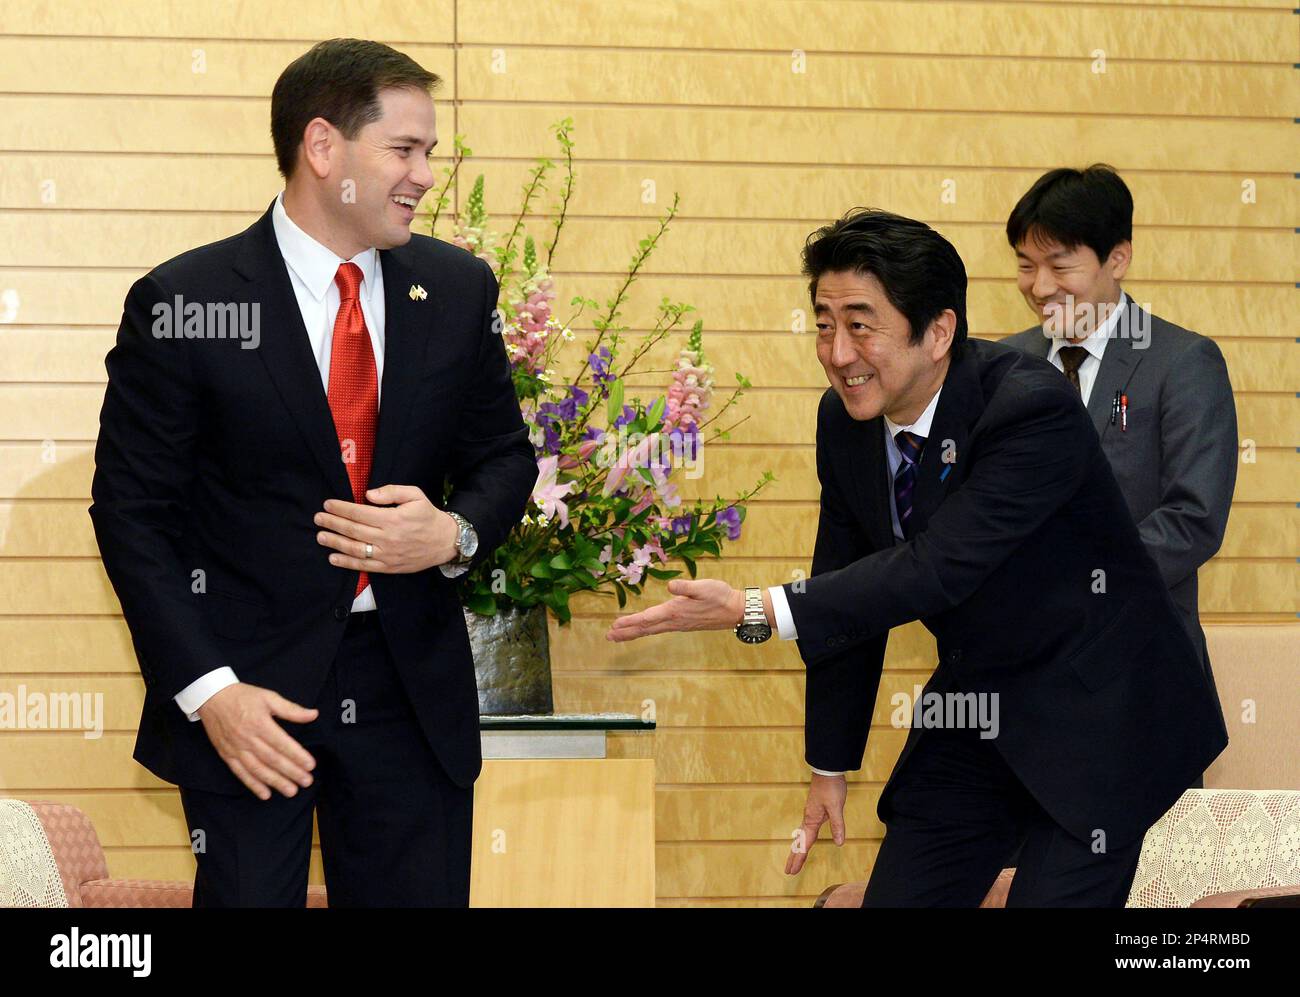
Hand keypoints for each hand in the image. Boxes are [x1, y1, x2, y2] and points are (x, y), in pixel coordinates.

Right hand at [197, 683, 318, 800]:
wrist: (211, 697)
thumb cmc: (243, 696)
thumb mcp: (269, 697)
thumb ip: (291, 709)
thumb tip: (313, 714)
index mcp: (260, 723)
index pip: (282, 744)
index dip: (297, 756)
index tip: (311, 765)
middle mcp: (248, 739)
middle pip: (272, 759)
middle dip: (291, 772)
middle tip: (307, 781)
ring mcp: (236, 749)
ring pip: (258, 769)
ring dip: (275, 782)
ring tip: (291, 791)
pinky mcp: (226, 755)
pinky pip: (240, 773)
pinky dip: (253, 785)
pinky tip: (265, 794)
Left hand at [314, 484, 458, 573]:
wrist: (446, 542)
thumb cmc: (428, 516)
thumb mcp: (415, 495)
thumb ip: (392, 491)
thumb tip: (368, 494)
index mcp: (393, 519)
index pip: (359, 512)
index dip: (341, 508)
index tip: (327, 504)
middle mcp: (388, 538)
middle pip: (353, 530)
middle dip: (332, 523)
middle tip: (318, 518)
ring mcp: (387, 555)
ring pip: (355, 549)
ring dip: (335, 542)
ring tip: (321, 536)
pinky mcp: (388, 567)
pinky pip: (364, 566)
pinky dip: (346, 563)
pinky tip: (333, 557)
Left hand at [605, 578, 749, 641]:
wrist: (736, 610)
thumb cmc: (720, 596)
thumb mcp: (704, 587)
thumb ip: (686, 587)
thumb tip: (670, 585)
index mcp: (675, 611)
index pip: (647, 618)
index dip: (629, 622)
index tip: (614, 626)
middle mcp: (674, 621)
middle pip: (645, 629)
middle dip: (626, 632)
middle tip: (608, 637)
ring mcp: (678, 625)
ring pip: (651, 630)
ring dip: (634, 633)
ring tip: (618, 636)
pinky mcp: (683, 624)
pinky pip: (659, 629)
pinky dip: (646, 630)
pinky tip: (644, 630)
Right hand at [785, 773, 847, 875]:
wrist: (827, 771)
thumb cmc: (831, 787)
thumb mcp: (836, 807)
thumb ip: (837, 825)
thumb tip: (839, 843)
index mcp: (811, 820)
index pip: (804, 844)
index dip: (799, 859)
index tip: (792, 871)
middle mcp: (808, 819)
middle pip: (799, 842)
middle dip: (794, 857)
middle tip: (788, 871)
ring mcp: (811, 815)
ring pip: (801, 836)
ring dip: (797, 849)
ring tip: (794, 860)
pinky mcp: (815, 811)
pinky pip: (806, 830)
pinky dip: (803, 839)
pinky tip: (805, 840)